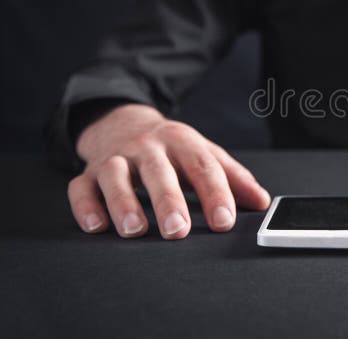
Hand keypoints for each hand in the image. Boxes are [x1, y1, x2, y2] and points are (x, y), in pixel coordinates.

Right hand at [67, 104, 270, 238]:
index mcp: (183, 141)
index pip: (203, 166)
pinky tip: (97, 226)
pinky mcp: (88, 171)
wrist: (123, 122)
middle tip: (178, 230)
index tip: (224, 221)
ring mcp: (116, 158)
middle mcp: (148, 147)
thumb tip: (262, 202)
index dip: (216, 194)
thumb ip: (234, 178)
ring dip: (124, 203)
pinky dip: (85, 206)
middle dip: (168, 201)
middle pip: (159, 172)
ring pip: (116, 177)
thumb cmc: (172, 148)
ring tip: (135, 230)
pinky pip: (81, 187)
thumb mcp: (205, 153)